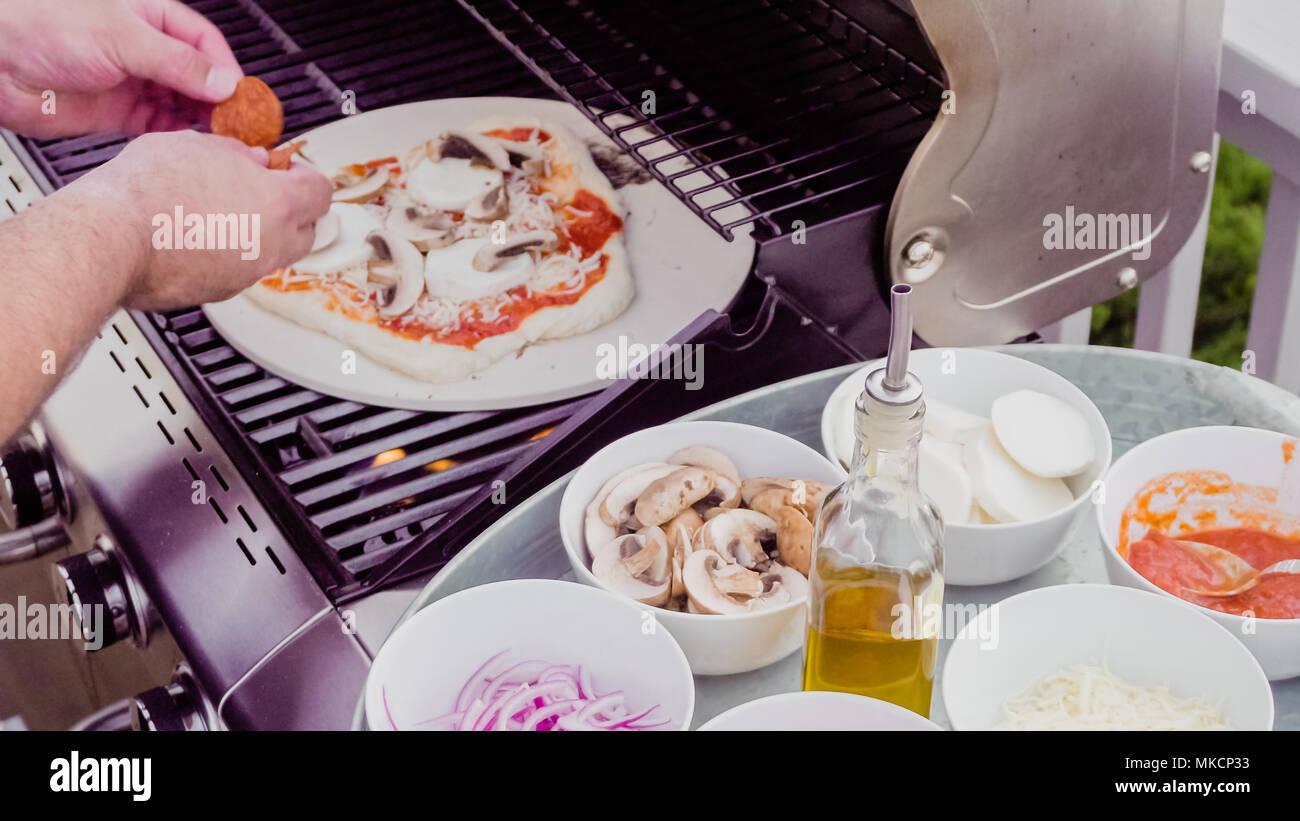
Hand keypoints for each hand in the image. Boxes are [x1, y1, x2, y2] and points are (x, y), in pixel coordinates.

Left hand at [0, 0, 241, 137]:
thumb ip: (176, 62)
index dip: (226, 70)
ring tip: (216, 137)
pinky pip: (159, 126)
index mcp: (151, 18)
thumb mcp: (121, 38)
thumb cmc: (41, 25)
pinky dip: (176, 136)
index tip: (241, 96)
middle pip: (199, 76)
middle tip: (236, 124)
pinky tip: (186, 143)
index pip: (205, 44)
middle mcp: (145, 49)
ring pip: (182, 104)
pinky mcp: (119, 112)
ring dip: (200, 121)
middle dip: (220, 100)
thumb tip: (222, 81)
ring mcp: (133, 81)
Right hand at [68, 130, 331, 309]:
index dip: (305, 175)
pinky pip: (238, 269)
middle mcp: (271, 246)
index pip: (321, 192)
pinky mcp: (219, 292)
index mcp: (279, 205)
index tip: (289, 169)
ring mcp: (246, 274)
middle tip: (265, 190)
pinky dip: (229, 254)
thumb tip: (250, 160)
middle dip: (292, 210)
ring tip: (224, 210)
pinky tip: (200, 235)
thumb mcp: (199, 146)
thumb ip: (238, 154)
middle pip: (307, 230)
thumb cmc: (149, 192)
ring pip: (271, 253)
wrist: (110, 239)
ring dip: (260, 233)